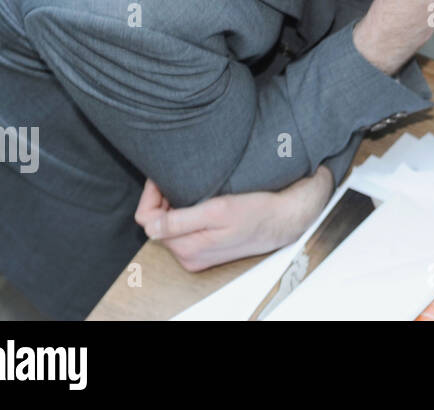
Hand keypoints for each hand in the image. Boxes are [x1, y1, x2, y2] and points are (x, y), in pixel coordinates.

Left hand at [133, 167, 333, 271]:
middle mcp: (190, 256)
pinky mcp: (208, 250)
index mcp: (188, 248)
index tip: (163, 176)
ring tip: (190, 188)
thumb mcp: (219, 210)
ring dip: (175, 207)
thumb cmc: (258, 211)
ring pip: (171, 227)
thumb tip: (149, 226)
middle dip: (162, 201)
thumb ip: (180, 221)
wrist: (286, 217)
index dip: (151, 195)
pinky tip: (201, 202)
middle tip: (177, 179)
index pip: (148, 221)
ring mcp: (198, 255)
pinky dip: (187, 215)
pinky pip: (186, 232)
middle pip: (158, 225)